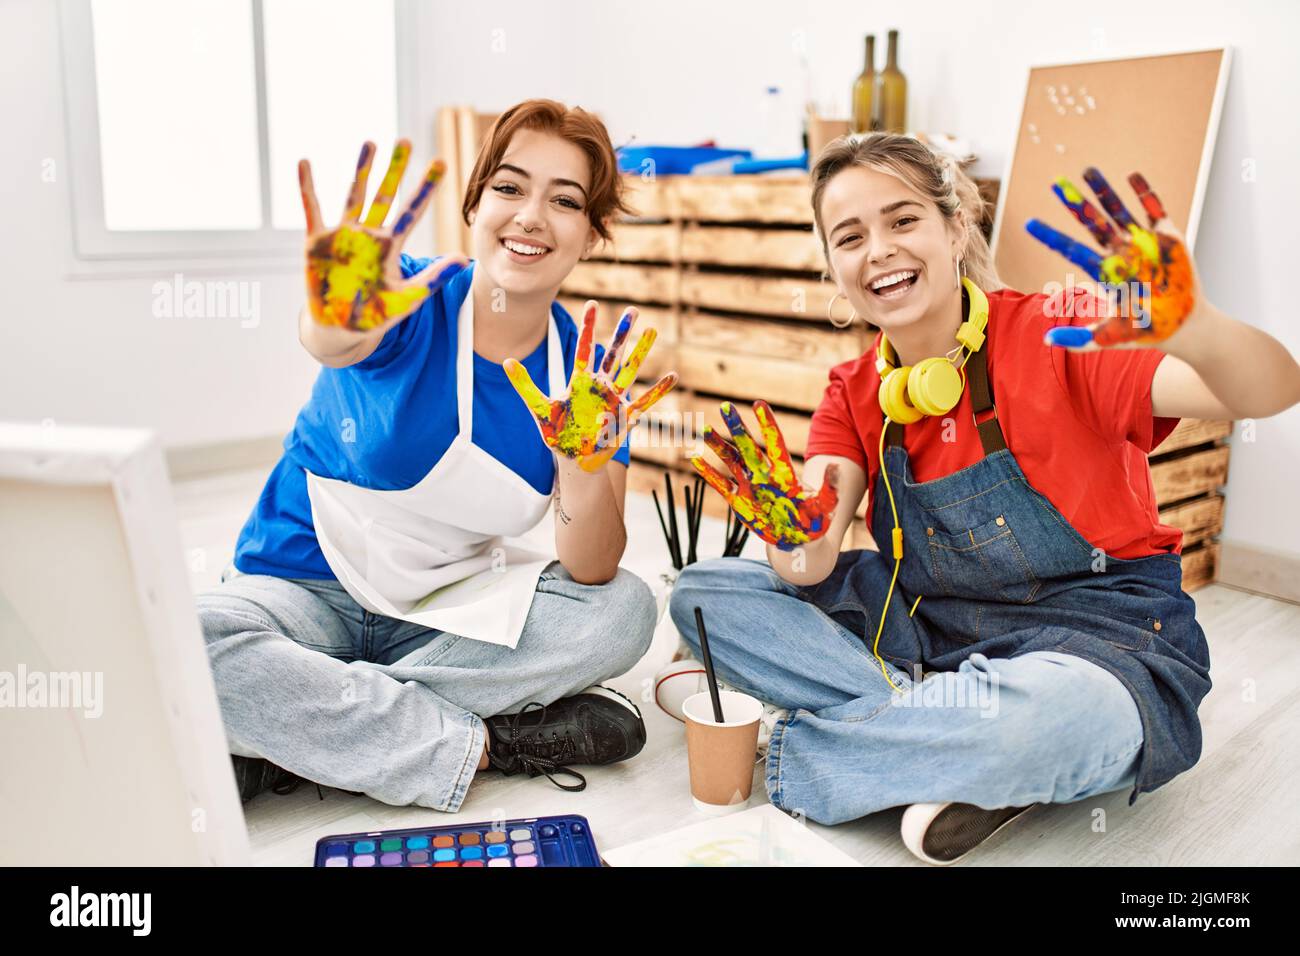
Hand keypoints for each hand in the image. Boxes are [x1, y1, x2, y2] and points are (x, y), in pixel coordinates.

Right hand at [299, 139, 466, 331]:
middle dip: (396, 169)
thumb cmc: (375, 315)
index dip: (426, 188)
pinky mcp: (317, 242)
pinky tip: (305, 163)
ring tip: (371, 142)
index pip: (412, 211)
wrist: (341, 330)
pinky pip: (312, 209)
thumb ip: (433, 277)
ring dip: (362, 169)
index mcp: (390, 246)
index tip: (441, 163)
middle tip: (406, 141)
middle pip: (385, 194)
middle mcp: (369, 235)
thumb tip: (464, 259)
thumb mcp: (408, 297)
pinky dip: (307, 186)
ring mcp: (343, 236)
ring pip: (354, 194)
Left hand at [505, 301, 678, 471]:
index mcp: (580, 382)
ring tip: (652, 331)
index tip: (592, 304)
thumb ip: (525, 385)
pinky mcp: (625, 417)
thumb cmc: (557, 434)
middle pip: (613, 354)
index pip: (584, 349)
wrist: (574, 459)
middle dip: (622, 331)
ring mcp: (615, 399)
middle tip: (633, 309)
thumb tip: (506, 361)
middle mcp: (599, 386)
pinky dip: (658, 390)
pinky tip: (673, 376)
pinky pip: (645, 401)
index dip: (588, 327)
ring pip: (630, 370)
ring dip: (641, 352)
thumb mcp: (539, 409)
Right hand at [690, 400, 838, 550]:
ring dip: (718, 446)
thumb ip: (830, 488)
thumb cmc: (813, 522)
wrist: (797, 542)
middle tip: (725, 406)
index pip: (774, 442)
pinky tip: (695, 458)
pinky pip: (720, 485)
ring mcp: (749, 486)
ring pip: (731, 461)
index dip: (766, 424)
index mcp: (784, 473)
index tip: (758, 404)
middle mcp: (764, 474)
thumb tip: (835, 466)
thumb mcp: (825, 506)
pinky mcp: (738, 501)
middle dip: (737, 427)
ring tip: (705, 430)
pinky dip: (708, 473)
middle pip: (748, 446)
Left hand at [1026, 168, 1199, 349]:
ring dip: (1104, 191)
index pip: (1071, 249)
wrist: (1184, 326)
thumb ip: (1079, 340)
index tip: (1029, 224)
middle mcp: (1120, 253)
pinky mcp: (1168, 237)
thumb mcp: (1109, 338)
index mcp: (1104, 272)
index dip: (1051, 237)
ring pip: (1119, 210)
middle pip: (1092, 223)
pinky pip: (1155, 209)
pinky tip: (1131, 175)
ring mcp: (1143, 242)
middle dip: (1076, 203)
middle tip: (1056, 182)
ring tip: (1087, 170)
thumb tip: (1046, 340)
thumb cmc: (1145, 332)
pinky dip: (1145, 192)